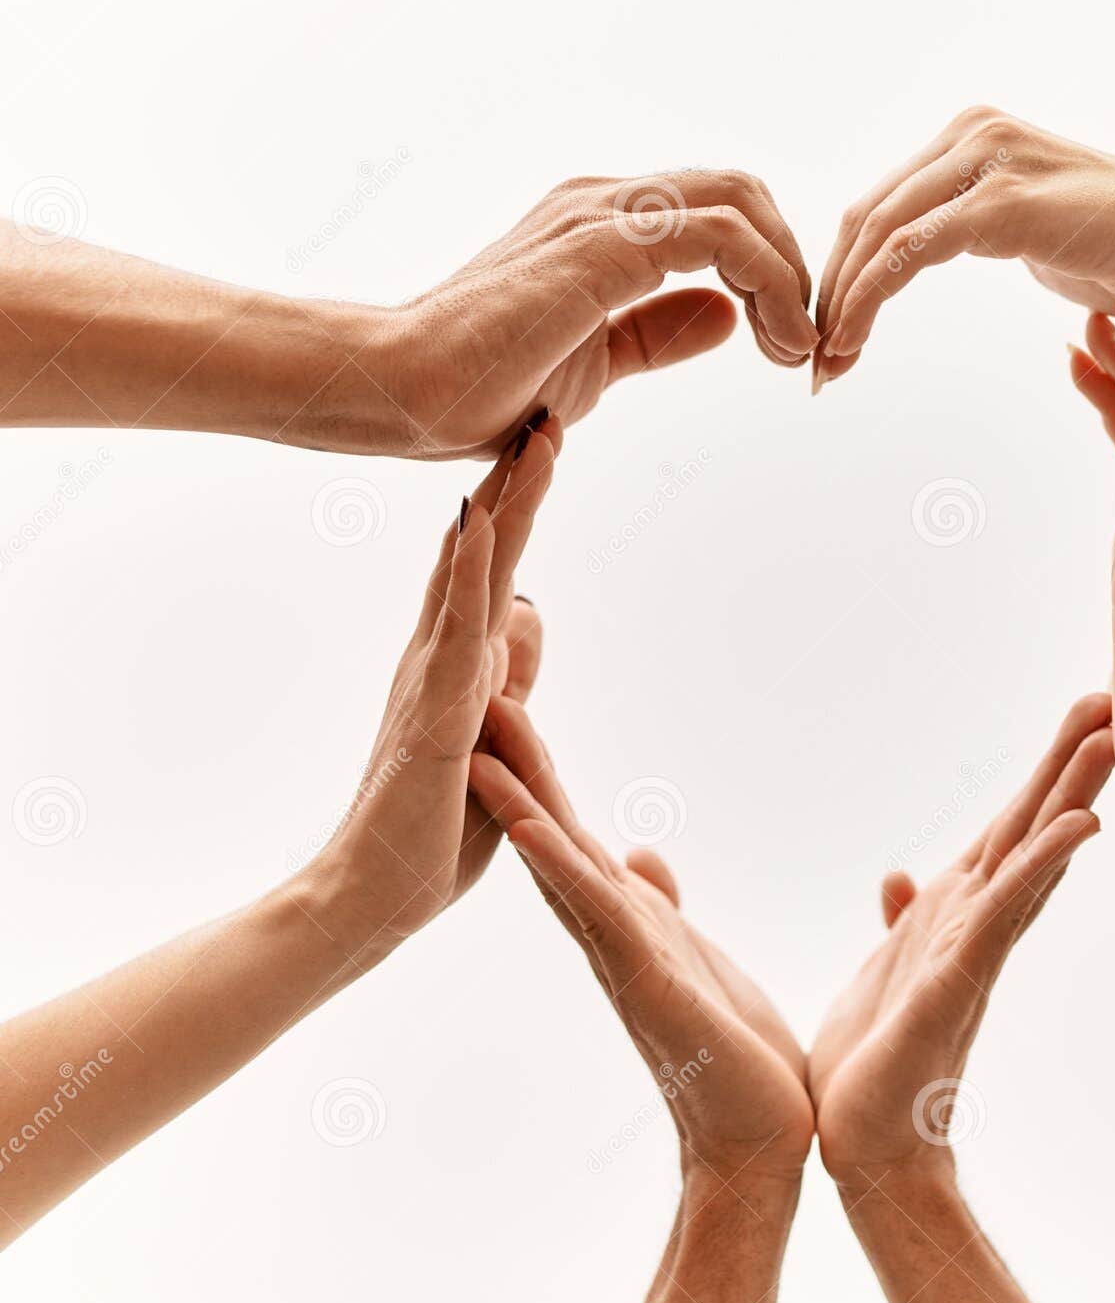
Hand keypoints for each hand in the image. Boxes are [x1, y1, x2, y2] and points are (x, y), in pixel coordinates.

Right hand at [303, 422, 558, 960]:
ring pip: (473, 572)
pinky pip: (456, 630)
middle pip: (483, 552)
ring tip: (534, 434)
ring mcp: (433, 678)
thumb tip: (529, 617)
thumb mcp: (494, 736)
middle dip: (517, 480)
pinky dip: (470, 571)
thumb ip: (508, 677)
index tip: (549, 445)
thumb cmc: (435, 827)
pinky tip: (482, 519)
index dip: (521, 507)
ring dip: (505, 501)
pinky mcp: (436, 714)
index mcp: (456, 663)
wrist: (376, 896)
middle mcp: (439, 655)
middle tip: (549, 407)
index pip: (494, 569)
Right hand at [378, 170, 817, 457]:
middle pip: (741, 192)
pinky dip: (769, 282)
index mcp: (603, 226)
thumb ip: (656, 333)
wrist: (404, 390)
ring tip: (796, 347)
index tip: (789, 342)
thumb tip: (728, 316)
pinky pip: (718, 236)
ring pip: (740, 202)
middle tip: (804, 341)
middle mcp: (605, 205)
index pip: (719, 212)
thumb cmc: (478, 385)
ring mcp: (602, 217)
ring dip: (791, 276)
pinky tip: (775, 340)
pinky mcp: (602, 247)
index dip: (772, 270)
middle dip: (794, 264)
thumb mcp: (594, 363)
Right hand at [468, 697, 813, 1184]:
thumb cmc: (729, 1050)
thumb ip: (658, 906)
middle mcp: (609, 934)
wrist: (759, 1133)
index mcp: (624, 922)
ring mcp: (620, 957)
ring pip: (559, 867)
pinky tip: (532, 826)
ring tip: (481, 750)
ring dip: (521, 807)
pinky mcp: (645, 980)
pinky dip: (562, 866)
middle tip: (477, 699)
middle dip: (517, 770)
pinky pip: (596, 911)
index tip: (507, 710)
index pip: (569, 835)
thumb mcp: (692, 954)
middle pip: (551, 837)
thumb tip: (638, 858)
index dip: (538, 774)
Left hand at [808, 699, 1113, 1185]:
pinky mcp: (957, 981)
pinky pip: (1005, 913)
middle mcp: (977, 923)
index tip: (1084, 720)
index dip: (1045, 775)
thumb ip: (904, 920)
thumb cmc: (875, 1061)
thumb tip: (900, 877)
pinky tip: (1078, 828)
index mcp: (956, 914)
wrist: (865, 1144)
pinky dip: (1041, 867)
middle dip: (1069, 764)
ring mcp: (974, 950)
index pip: (1009, 830)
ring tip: (1109, 741)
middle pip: (1031, 827)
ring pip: (1030, 857)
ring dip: (1068, 797)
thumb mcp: (884, 969)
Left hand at [814, 108, 1114, 388]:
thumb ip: (967, 231)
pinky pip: (909, 251)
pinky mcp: (1001, 200)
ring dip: (843, 304)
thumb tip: (919, 257)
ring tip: (828, 363)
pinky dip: (870, 299)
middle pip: (866, 217)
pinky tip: (852, 341)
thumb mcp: (1023, 232)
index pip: (880, 206)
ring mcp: (986, 160)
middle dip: (831, 294)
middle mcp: (970, 135)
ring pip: (878, 232)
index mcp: (968, 139)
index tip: (827, 335)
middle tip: (813, 360)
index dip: (841, 273)